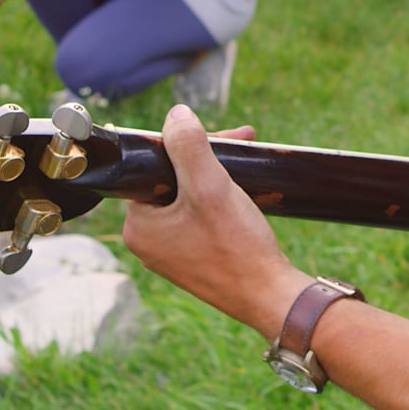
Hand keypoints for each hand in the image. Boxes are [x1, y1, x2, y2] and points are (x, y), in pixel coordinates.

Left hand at [123, 105, 304, 339]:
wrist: (270, 295)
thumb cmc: (238, 246)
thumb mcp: (211, 186)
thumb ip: (188, 145)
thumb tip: (176, 114)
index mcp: (138, 225)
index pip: (154, 165)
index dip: (186, 143)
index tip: (221, 136)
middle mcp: (147, 241)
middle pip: (172, 178)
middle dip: (206, 156)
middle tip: (242, 141)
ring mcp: (170, 251)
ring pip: (188, 195)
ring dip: (216, 174)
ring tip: (246, 162)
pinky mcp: (193, 258)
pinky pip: (199, 215)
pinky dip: (219, 198)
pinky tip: (242, 190)